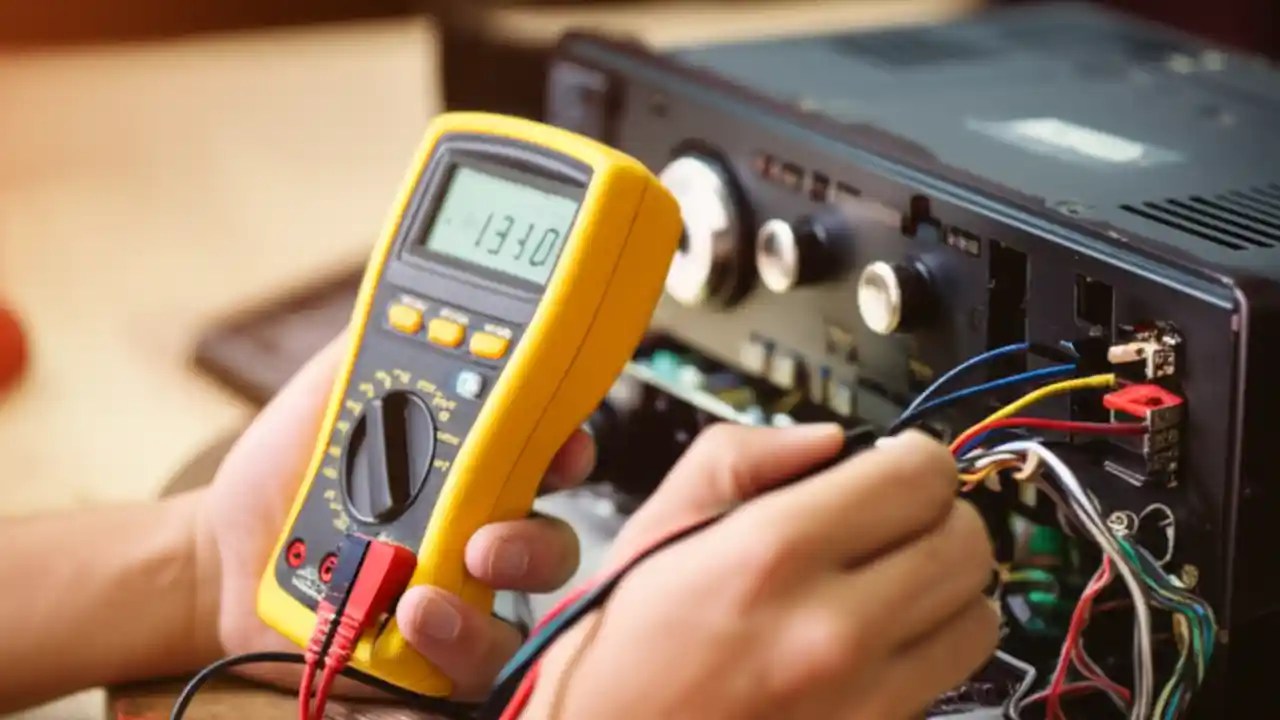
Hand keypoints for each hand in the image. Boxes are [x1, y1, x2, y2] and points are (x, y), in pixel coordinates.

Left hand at [196, 334, 595, 693]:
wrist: (220, 549)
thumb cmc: (286, 465)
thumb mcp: (335, 384)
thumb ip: (388, 341)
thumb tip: (431, 293)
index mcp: (474, 466)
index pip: (551, 459)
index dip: (570, 455)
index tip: (563, 451)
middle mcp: (477, 533)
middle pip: (551, 547)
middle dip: (535, 547)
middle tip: (487, 541)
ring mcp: (454, 599)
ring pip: (514, 622)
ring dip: (484, 615)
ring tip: (424, 600)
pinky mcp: (423, 658)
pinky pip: (465, 673)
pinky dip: (449, 655)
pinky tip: (408, 627)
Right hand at [526, 423, 997, 719]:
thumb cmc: (617, 658)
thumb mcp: (651, 531)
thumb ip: (739, 458)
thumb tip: (823, 439)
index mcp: (770, 554)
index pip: (919, 475)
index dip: (911, 458)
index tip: (893, 465)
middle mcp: (829, 630)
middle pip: (966, 541)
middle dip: (939, 514)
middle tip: (897, 518)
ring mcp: (861, 700)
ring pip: (978, 614)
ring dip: (945, 586)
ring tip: (894, 582)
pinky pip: (947, 678)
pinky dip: (927, 649)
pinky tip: (875, 640)